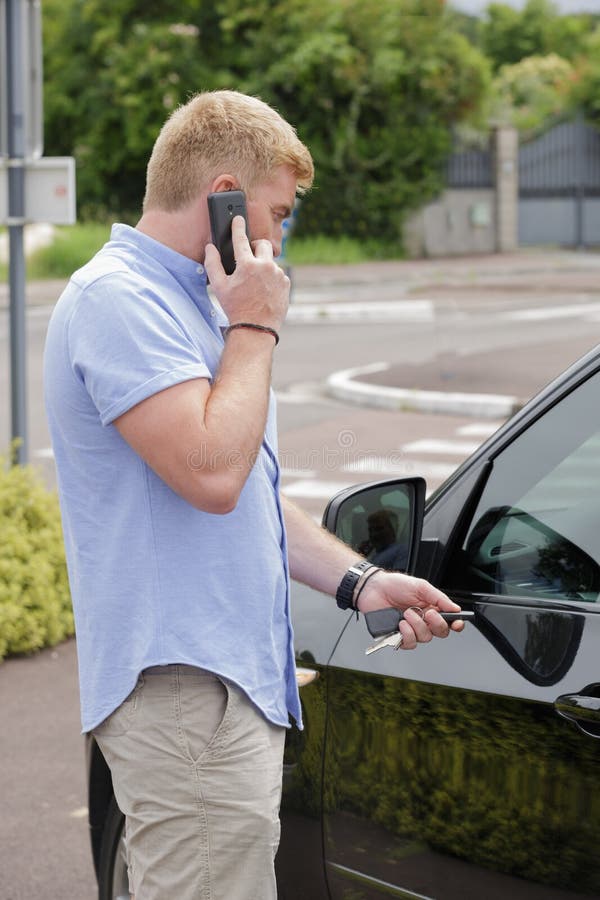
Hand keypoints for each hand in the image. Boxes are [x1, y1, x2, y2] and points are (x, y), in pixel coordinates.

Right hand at [204, 216, 289, 331]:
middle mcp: (265, 266)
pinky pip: (278, 274)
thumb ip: (212, 264)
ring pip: (270, 261)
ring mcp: (278, 274)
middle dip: (255, 246)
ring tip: (255, 283)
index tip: (238, 218)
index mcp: (247, 265)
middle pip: (262, 244)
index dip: (238, 226)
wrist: (256, 327)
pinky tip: (264, 290)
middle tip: (248, 257)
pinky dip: (271, 278)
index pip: (241, 238)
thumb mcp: (219, 287)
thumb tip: (210, 247)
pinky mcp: (286, 283)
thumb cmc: (235, 308)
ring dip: (262, 266)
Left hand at [356, 570, 464, 649]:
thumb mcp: (420, 586)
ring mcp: (412, 629)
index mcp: (432, 608)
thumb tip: (455, 608)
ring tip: (407, 613)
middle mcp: (424, 621)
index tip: (457, 623)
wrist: (373, 588)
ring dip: (417, 626)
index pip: (449, 621)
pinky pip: (409, 644)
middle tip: (428, 614)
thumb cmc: (395, 585)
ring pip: (425, 638)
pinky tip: (401, 624)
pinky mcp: (399, 636)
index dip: (456, 624)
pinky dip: (407, 635)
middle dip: (436, 624)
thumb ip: (438, 598)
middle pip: (440, 633)